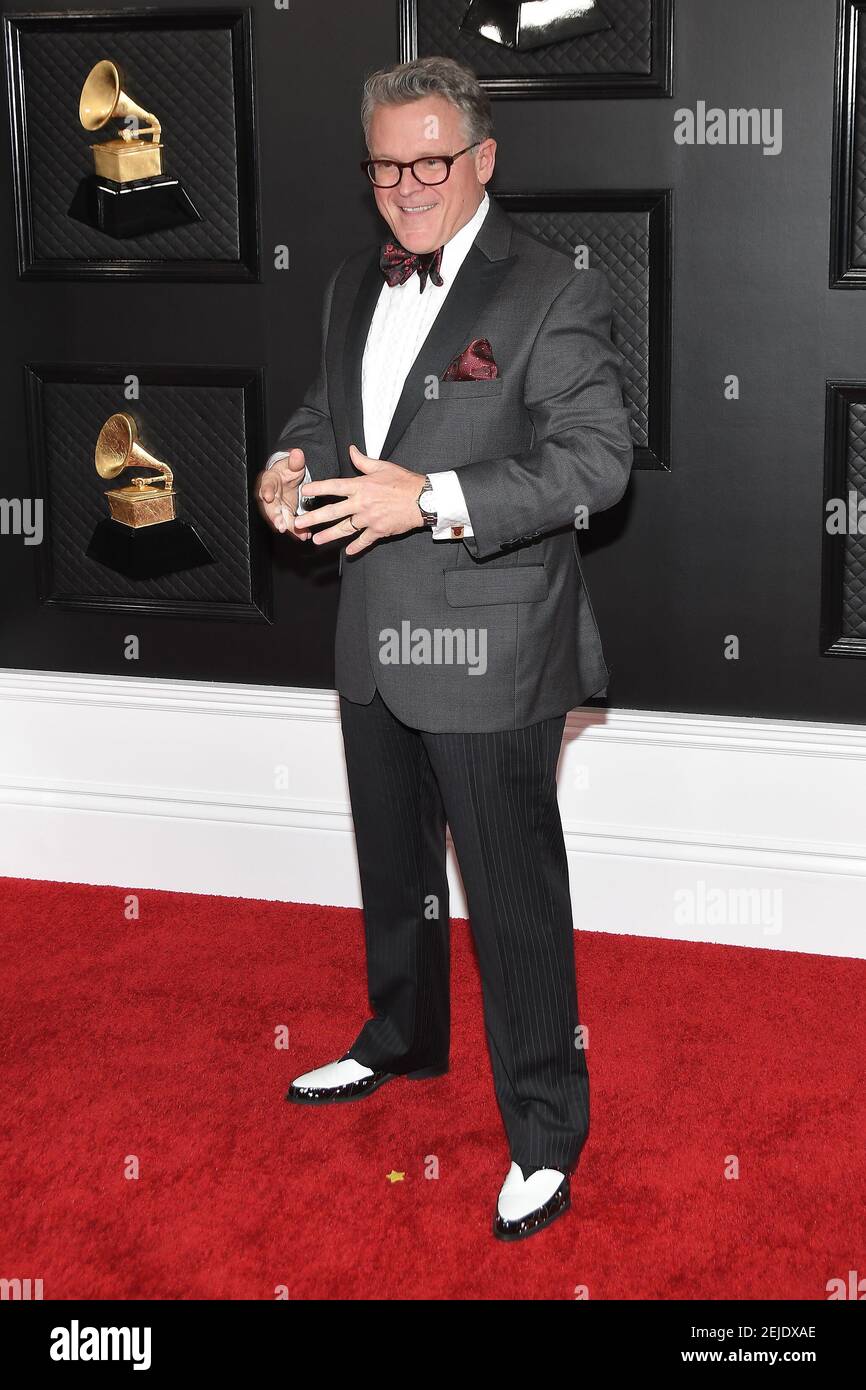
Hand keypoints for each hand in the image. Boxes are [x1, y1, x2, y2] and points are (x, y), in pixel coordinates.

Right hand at [255, 448, 307, 537]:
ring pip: (280, 518)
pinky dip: (297, 530)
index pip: (266, 485)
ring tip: (298, 534)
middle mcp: (270, 495)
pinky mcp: (285, 514)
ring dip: (288, 527)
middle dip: (274, 517)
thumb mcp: (293, 463)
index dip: (266, 491)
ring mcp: (277, 506)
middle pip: (270, 507)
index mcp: (270, 480)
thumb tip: (297, 453)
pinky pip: (290, 523)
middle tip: (280, 525)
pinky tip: (305, 535)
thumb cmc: (289, 469)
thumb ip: (295, 460)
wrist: (291, 478)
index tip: (267, 496)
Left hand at [298, 444, 425, 555]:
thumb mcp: (383, 467)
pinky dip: (356, 547)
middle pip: (333, 511)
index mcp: (361, 486)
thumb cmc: (404, 481)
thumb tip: (351, 449)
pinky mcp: (379, 530)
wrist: (423, 500)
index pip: (334, 486)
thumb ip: (363, 461)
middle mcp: (362, 503)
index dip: (318, 489)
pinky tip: (347, 553)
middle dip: (313, 518)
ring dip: (329, 535)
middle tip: (298, 523)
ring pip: (345, 528)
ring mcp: (369, 519)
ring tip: (316, 540)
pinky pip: (364, 540)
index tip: (304, 492)